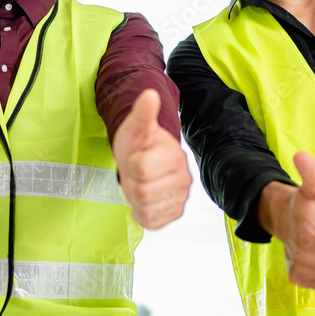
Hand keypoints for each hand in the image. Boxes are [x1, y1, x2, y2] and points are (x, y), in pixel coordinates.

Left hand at [112, 89, 190, 228]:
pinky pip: (150, 221)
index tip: (135, 156)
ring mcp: (180, 198)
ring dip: (135, 196)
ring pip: (145, 207)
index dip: (131, 163)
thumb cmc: (138, 143)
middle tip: (136, 172)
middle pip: (142, 191)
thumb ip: (142, 113)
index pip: (141, 168)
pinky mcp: (173, 214)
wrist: (143, 160)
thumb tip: (149, 94)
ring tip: (140, 183)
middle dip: (132, 181)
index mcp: (175, 156)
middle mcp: (183, 179)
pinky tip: (145, 198)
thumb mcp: (136, 127)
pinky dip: (141, 212)